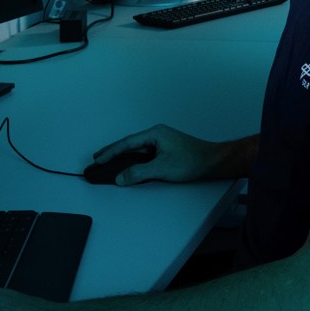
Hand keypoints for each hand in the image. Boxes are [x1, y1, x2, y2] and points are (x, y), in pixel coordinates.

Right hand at [88, 124, 226, 185]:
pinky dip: (133, 161)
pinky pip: (144, 155)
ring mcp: (161, 143)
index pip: (127, 143)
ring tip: (108, 162)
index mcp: (155, 133)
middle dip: (113, 152)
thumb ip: (139, 173)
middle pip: (129, 144)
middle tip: (97, 158)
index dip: (111, 152)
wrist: (212, 162)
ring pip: (136, 150)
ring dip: (123, 157)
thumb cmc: (192, 160)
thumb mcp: (162, 168)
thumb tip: (121, 177)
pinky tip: (128, 167)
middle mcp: (156, 135)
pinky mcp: (165, 151)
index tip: (99, 159)